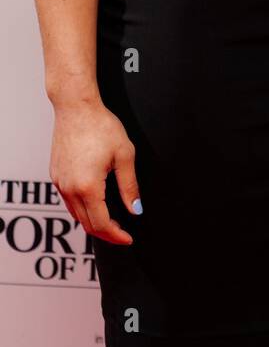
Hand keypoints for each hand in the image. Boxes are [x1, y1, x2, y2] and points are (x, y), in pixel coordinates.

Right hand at [50, 99, 140, 244]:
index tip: (128, 238)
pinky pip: (68, 201)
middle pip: (87, 224)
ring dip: (93, 222)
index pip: (102, 223)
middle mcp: (69, 189)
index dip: (116, 235)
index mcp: (88, 187)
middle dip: (106, 233)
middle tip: (123, 234)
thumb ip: (130, 186)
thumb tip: (135, 209)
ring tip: (112, 222)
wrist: (76, 108)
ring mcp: (59, 182)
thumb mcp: (125, 155)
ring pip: (76, 215)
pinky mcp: (55, 175)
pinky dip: (82, 210)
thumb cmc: (101, 126)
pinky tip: (95, 204)